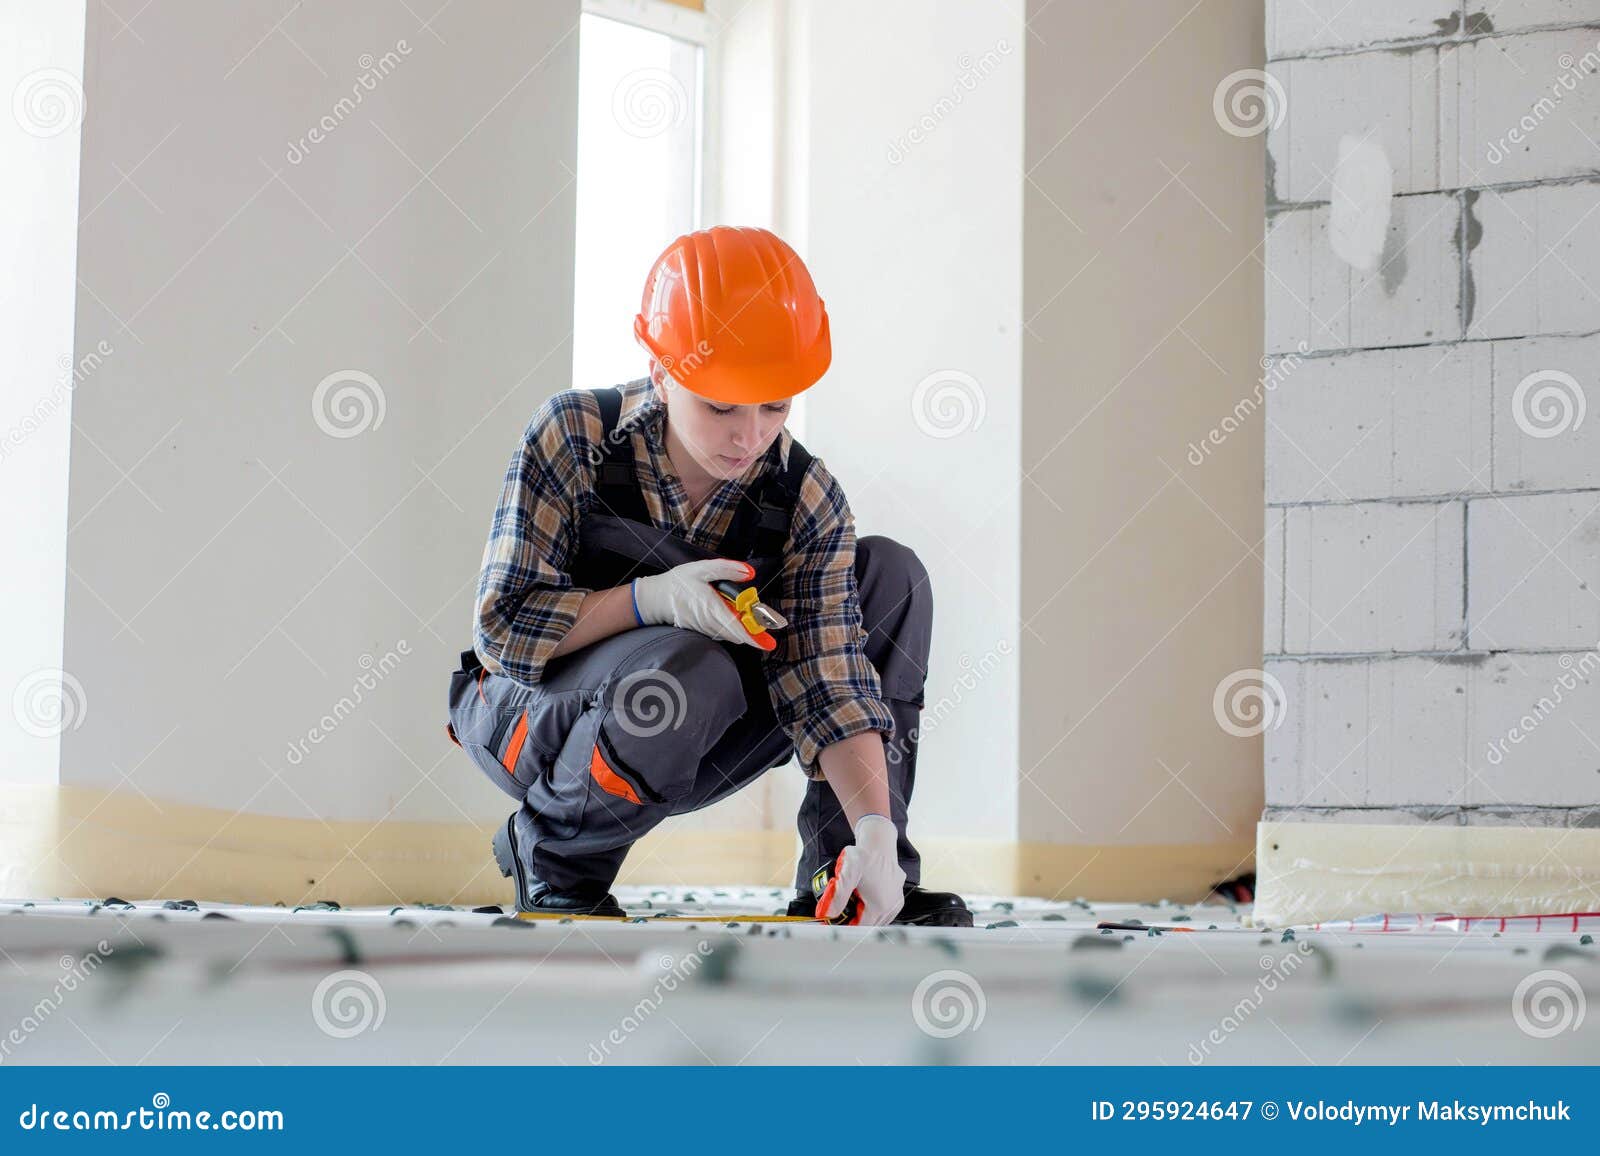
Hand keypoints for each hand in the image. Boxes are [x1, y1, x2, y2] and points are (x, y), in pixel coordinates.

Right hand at [632, 558, 769, 648]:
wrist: (654, 599)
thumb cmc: (677, 583)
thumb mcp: (702, 569)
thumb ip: (728, 569)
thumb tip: (749, 572)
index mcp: (713, 609)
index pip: (738, 629)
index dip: (755, 637)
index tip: (769, 642)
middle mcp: (711, 624)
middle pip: (739, 634)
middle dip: (755, 629)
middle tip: (768, 619)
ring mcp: (707, 629)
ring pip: (732, 634)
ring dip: (745, 628)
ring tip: (752, 615)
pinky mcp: (703, 630)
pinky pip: (724, 632)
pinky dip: (734, 627)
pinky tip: (734, 614)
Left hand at [821, 813, 904, 925]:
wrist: (879, 841)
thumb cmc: (863, 856)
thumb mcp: (846, 875)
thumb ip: (837, 897)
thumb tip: (827, 914)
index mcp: (879, 905)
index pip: (860, 927)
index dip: (846, 925)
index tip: (836, 919)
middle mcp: (891, 906)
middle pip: (869, 925)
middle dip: (855, 919)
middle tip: (844, 907)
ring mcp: (897, 901)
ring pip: (878, 920)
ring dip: (865, 915)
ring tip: (855, 900)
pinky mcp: (898, 896)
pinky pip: (886, 912)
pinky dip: (875, 910)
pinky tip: (866, 899)